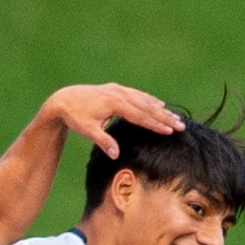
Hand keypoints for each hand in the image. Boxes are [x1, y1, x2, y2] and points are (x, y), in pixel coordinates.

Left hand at [42, 83, 183, 158]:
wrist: (63, 100)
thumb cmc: (75, 117)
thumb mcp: (88, 131)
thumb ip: (103, 141)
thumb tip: (116, 155)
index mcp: (114, 103)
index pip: (140, 115)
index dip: (155, 124)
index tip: (170, 131)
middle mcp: (119, 94)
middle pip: (147, 107)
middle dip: (164, 117)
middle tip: (181, 126)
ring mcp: (118, 90)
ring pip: (144, 100)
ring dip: (160, 109)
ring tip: (175, 117)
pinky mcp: (116, 89)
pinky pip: (137, 95)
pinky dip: (149, 100)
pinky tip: (159, 105)